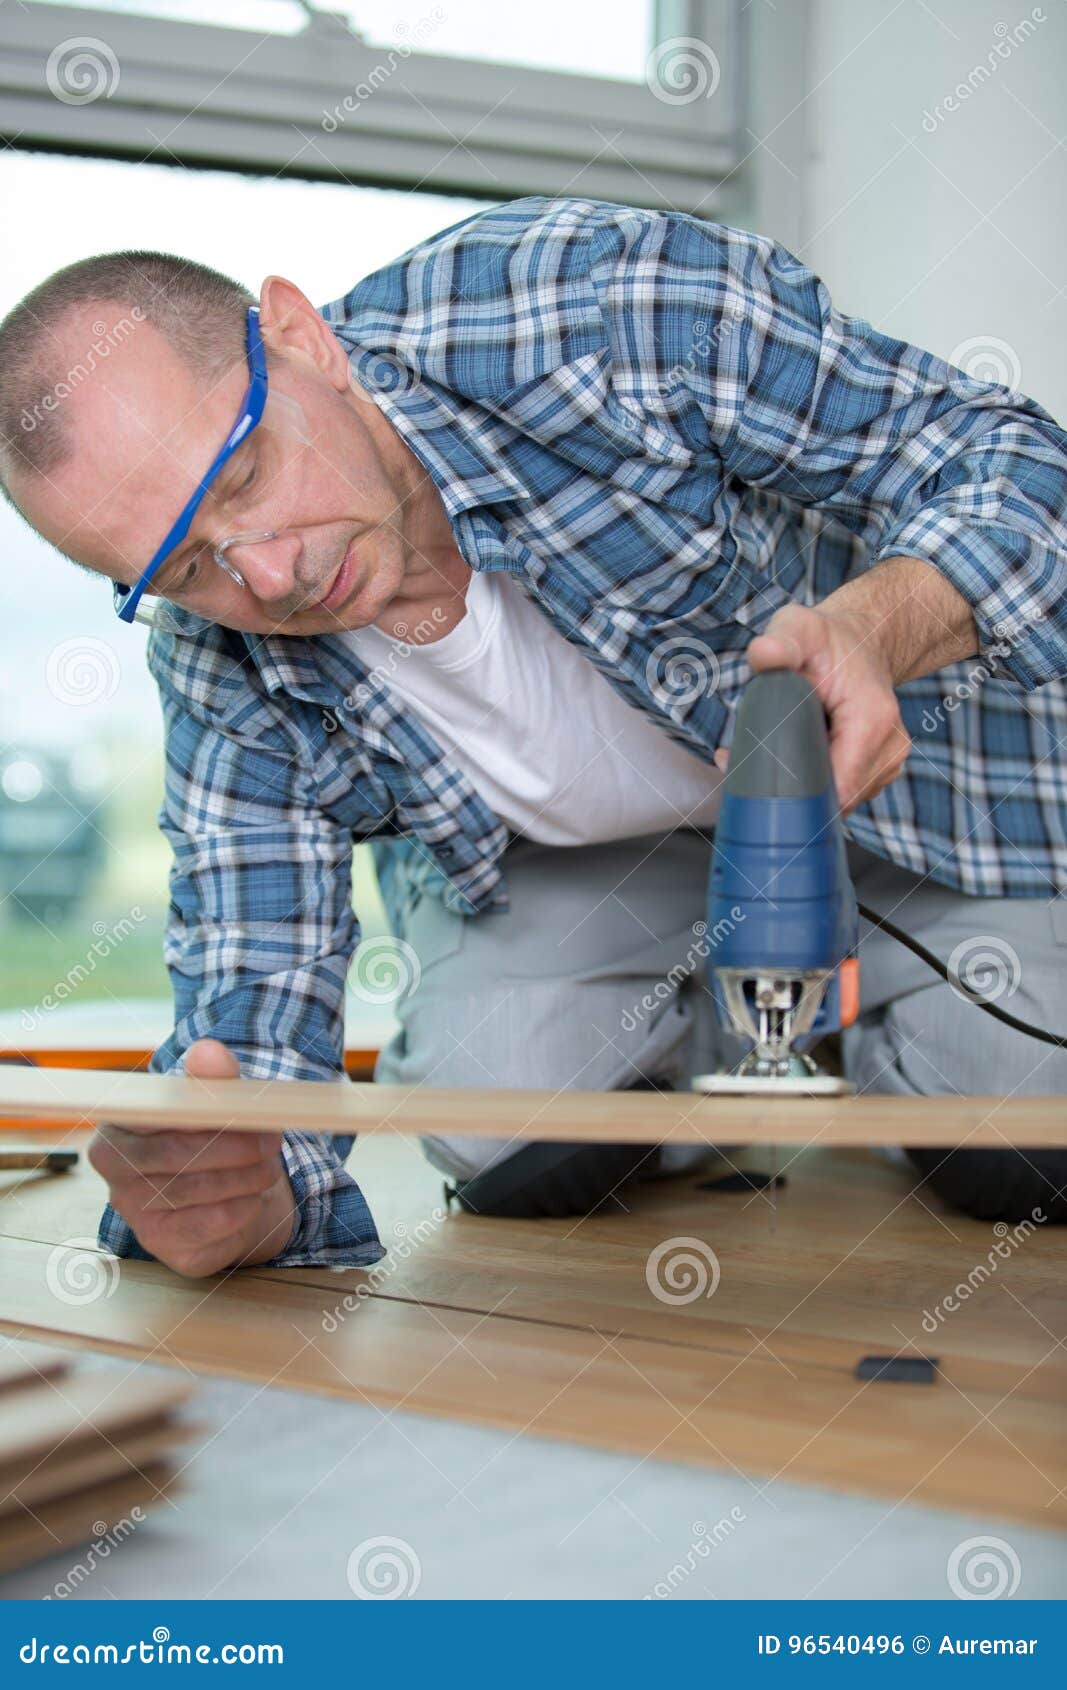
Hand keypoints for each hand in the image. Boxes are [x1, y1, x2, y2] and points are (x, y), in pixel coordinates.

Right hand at [88, 1039, 296, 1277]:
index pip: (156, 1119)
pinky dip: (242, 1207)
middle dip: (234, 1148)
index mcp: (118, 1126)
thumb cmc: (211, 1136)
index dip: (204, 1115)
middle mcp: (114, 1173)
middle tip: (271, 1142)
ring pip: (195, 1192)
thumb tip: (209, 1050)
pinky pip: (208, 1225)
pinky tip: (254, 1196)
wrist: (226, 1189)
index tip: (245, 1111)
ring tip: (268, 1167)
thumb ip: (212, 1076)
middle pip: (175, 1157)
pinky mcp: (161, 1244)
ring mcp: (133, 1212)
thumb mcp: (216, 1100)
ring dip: (245, 1178)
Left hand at [714, 600, 911, 811]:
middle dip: (793, 792)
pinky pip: (843, 794)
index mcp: (872, 720)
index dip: (796, 793)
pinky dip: (817, 786)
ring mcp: (888, 764)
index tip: (759, 775)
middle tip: (748, 763)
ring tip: (774, 756)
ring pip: (838, 803)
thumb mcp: (798, 628)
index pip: (838, 789)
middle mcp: (890, 749)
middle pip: (835, 801)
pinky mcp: (879, 772)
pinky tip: (796, 760)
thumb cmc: (825, 641)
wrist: (860, 644)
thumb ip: (780, 642)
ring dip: (803, 790)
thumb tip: (765, 654)